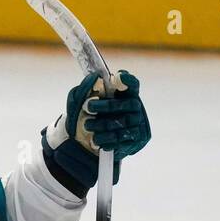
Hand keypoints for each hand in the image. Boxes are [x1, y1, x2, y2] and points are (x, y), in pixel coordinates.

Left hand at [41, 70, 150, 189]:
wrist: (86, 143)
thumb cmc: (89, 116)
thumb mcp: (82, 101)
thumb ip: (86, 89)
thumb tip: (93, 77)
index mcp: (126, 95)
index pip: (133, 85)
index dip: (128, 81)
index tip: (119, 77)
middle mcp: (135, 109)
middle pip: (128, 104)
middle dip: (107, 105)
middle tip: (88, 107)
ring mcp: (137, 125)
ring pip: (122, 124)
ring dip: (102, 125)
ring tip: (87, 125)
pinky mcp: (134, 141)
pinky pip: (121, 140)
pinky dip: (106, 140)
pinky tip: (97, 139)